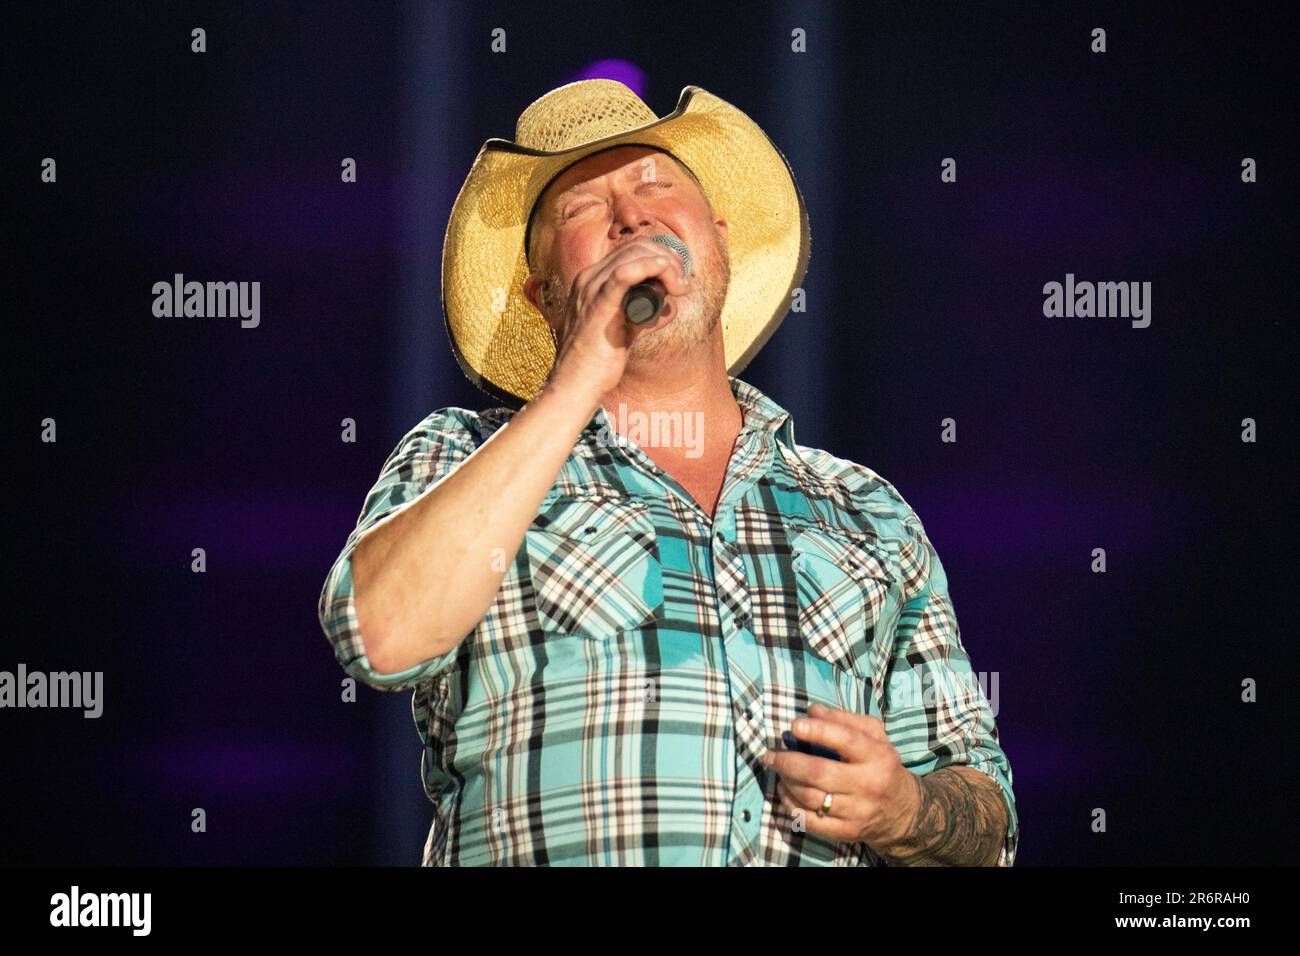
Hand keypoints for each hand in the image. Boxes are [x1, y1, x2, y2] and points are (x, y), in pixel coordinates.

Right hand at [546, 235, 691, 398]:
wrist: (575, 385)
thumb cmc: (597, 363)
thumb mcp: (624, 332)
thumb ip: (644, 318)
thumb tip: (671, 309)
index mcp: (592, 281)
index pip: (631, 250)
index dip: (661, 256)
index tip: (679, 278)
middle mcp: (589, 279)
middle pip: (636, 247)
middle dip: (668, 259)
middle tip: (683, 284)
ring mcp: (591, 289)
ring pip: (634, 255)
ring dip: (667, 265)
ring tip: (680, 287)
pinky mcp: (597, 304)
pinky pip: (624, 274)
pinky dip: (649, 267)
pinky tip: (666, 272)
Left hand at [762, 702, 920, 852]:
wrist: (904, 812)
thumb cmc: (881, 765)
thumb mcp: (874, 736)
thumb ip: (844, 719)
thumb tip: (811, 711)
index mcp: (878, 756)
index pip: (846, 740)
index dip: (818, 731)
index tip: (794, 725)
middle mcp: (869, 785)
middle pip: (819, 773)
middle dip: (788, 761)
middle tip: (770, 754)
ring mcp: (858, 812)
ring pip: (810, 797)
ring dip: (786, 781)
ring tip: (777, 770)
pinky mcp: (847, 832)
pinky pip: (811, 820)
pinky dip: (791, 805)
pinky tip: (785, 791)